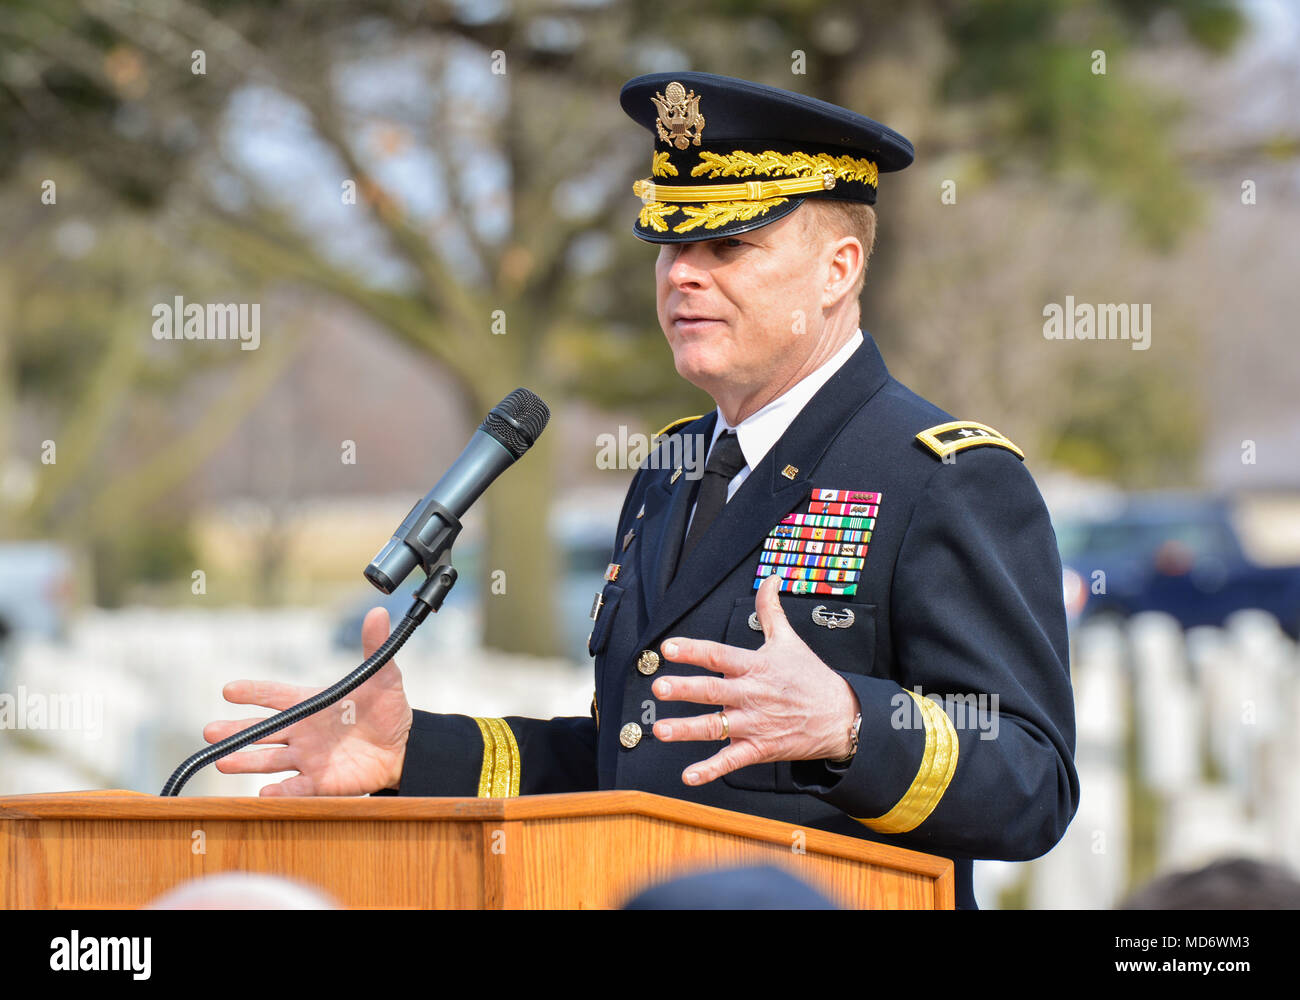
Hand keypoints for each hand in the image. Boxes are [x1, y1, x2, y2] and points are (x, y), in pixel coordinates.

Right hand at [203, 607, 413, 795]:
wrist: (404, 746)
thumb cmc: (387, 709)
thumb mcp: (383, 676)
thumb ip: (375, 646)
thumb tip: (379, 612)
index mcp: (311, 703)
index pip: (276, 696)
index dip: (254, 692)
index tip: (229, 690)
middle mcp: (302, 731)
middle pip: (262, 730)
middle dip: (236, 731)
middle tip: (210, 731)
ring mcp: (308, 757)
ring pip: (270, 759)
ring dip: (246, 760)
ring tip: (222, 761)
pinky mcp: (320, 782)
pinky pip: (296, 788)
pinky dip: (281, 791)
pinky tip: (264, 793)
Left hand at [651, 573, 860, 785]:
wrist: (841, 716)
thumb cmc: (811, 677)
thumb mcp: (790, 640)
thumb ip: (771, 610)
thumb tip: (769, 578)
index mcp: (756, 666)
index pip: (719, 654)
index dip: (693, 650)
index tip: (668, 647)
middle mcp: (752, 695)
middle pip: (713, 690)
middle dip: (684, 689)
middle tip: (659, 687)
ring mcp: (755, 724)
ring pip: (716, 727)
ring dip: (687, 729)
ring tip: (661, 729)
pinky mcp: (760, 748)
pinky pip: (731, 760)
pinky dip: (710, 770)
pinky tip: (689, 775)